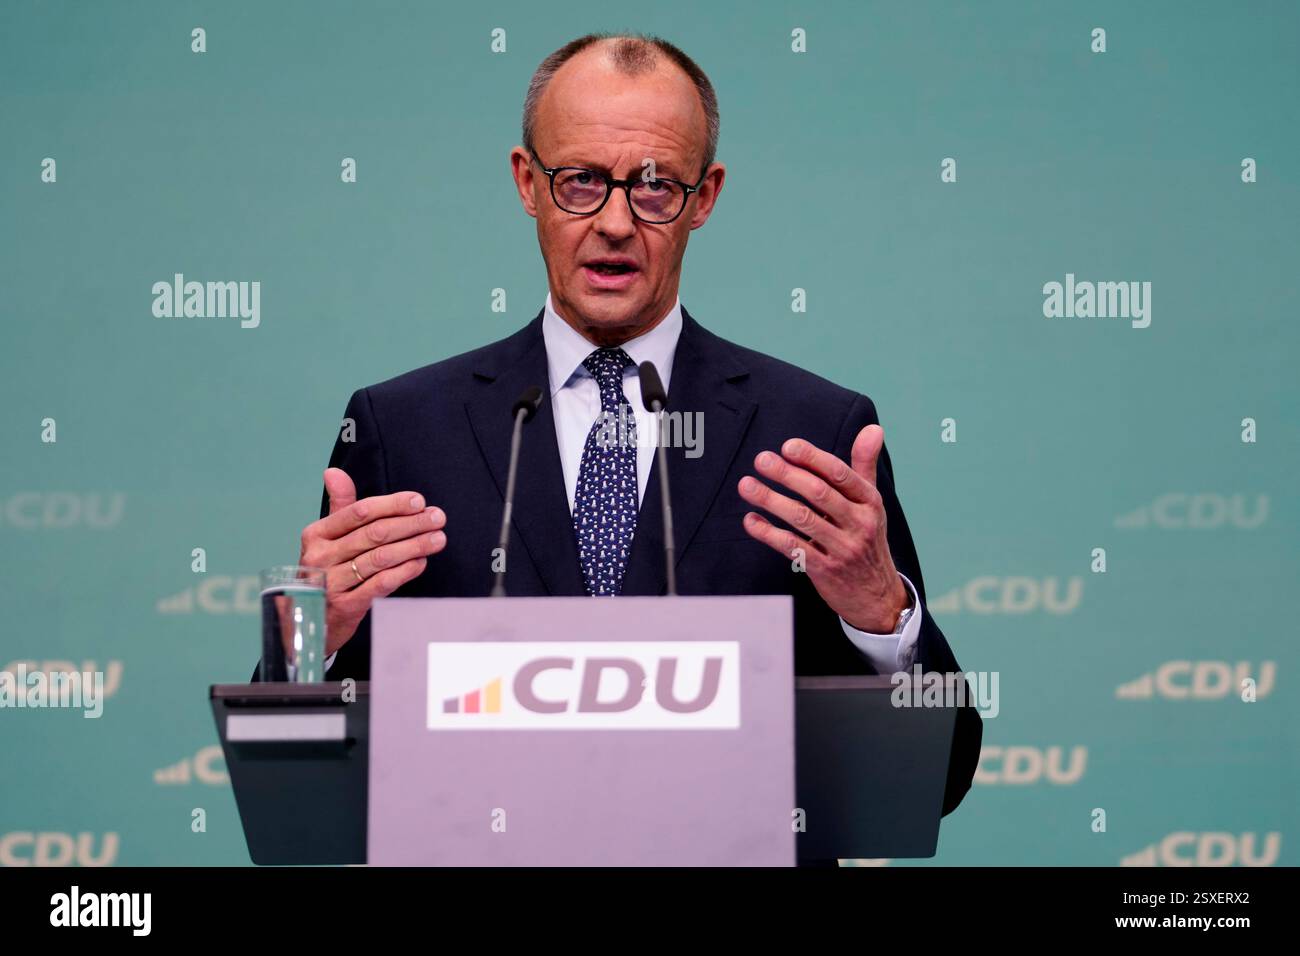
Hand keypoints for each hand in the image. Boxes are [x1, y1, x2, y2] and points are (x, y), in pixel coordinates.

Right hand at [298, 468, 447, 653]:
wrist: (309, 618)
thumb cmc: (326, 571)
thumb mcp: (327, 538)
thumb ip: (339, 506)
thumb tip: (333, 472)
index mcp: (316, 534)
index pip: (360, 512)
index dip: (392, 505)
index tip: (419, 501)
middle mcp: (321, 556)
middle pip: (375, 534)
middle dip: (411, 524)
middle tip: (437, 518)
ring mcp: (332, 582)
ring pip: (381, 558)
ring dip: (414, 546)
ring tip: (438, 538)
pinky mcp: (346, 606)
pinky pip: (381, 584)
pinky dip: (404, 571)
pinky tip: (421, 562)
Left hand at [738, 424, 908, 633]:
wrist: (877, 595)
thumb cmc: (867, 539)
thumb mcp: (871, 503)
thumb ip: (864, 465)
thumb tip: (873, 429)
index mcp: (870, 502)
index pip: (840, 474)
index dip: (813, 458)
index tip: (788, 446)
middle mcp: (859, 524)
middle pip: (819, 494)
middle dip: (787, 475)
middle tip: (762, 460)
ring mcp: (841, 548)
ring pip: (802, 519)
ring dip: (771, 500)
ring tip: (747, 485)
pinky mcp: (823, 570)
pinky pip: (792, 547)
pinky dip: (768, 533)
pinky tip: (751, 520)